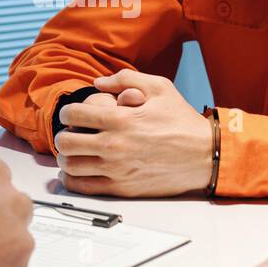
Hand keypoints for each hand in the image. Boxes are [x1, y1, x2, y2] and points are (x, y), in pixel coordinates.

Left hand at [54, 69, 212, 196]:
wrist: (204, 155)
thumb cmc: (182, 121)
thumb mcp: (159, 87)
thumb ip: (126, 78)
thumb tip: (98, 82)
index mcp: (120, 119)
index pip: (74, 114)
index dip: (67, 112)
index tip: (71, 114)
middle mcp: (114, 145)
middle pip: (66, 142)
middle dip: (63, 135)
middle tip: (69, 133)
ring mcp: (116, 169)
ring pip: (71, 166)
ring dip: (66, 157)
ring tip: (73, 152)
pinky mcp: (121, 188)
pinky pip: (83, 187)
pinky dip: (72, 180)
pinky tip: (75, 172)